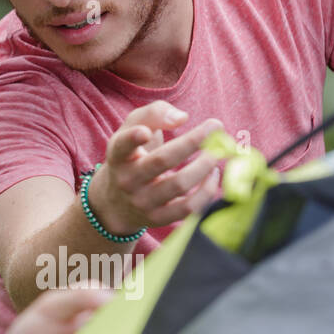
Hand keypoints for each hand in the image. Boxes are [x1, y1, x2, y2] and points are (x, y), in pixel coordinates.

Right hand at [89, 102, 224, 234]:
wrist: (116, 202)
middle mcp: (127, 180)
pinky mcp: (158, 219)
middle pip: (161, 160)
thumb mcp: (132, 131)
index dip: (133, 138)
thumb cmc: (132, 156)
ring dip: (204, 165)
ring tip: (216, 153)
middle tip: (216, 128)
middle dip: (192, 142)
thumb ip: (153, 114)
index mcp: (119, 155)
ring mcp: (142, 202)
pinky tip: (213, 174)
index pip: (123, 145)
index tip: (145, 132)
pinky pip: (188, 208)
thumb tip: (182, 117)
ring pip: (179, 184)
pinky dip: (207, 191)